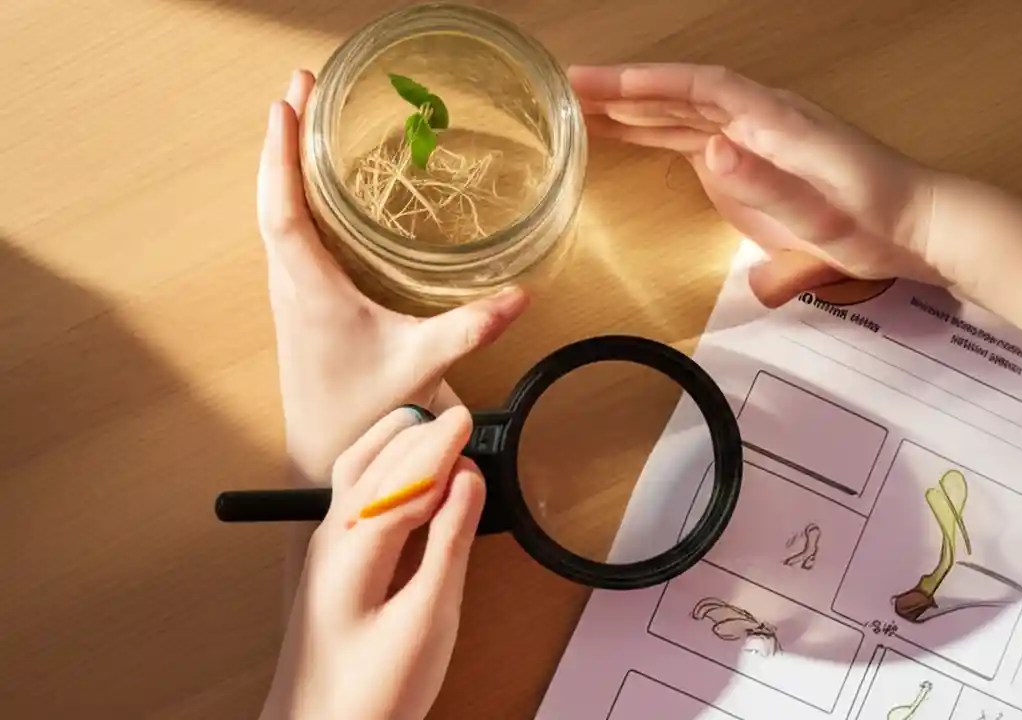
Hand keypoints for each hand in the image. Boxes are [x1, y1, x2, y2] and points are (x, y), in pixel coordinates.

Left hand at [260, 70, 528, 483]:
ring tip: (302, 115)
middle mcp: (292, 284)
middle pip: (275, 197)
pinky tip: (317, 182)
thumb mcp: (424, 366)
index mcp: (312, 292)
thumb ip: (470, 328)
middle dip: (284, 138)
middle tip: (300, 85)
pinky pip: (291, 232)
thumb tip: (519, 296)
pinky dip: (297, 193)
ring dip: (287, 162)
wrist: (321, 456)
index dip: (283, 158)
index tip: (287, 108)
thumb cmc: (363, 412)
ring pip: (278, 213)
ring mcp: (292, 291)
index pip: (286, 212)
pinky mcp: (301, 299)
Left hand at [261, 406, 482, 719]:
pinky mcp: (334, 564)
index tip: (471, 418)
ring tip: (435, 431)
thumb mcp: (428, 619)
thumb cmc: (370, 692)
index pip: (403, 475)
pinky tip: (409, 478)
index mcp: (353, 547)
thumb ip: (449, 543)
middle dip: (420, 437)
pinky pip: (358, 496)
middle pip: (377, 465)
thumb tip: (467, 482)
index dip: (440, 444)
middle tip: (465, 422)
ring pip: (360, 475)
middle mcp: (333, 538)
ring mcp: (327, 549)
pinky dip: (388, 472)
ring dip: (398, 447)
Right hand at [569, 63, 944, 305]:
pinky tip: (628, 135)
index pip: (696, 86)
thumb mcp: (820, 211)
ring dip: (632, 110)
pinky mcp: (751, 163)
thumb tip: (709, 148)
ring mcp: (753, 139)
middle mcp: (757, 119)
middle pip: (680, 94)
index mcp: (772, 120)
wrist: (912, 225)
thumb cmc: (872, 218)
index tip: (592, 82)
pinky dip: (656, 133)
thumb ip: (765, 182)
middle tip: (564, 91)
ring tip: (579, 111)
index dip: (642, 82)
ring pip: (682, 114)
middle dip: (623, 91)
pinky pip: (692, 138)